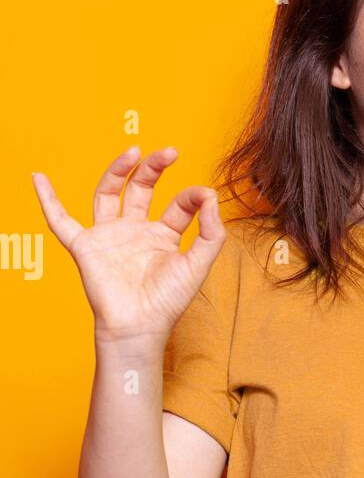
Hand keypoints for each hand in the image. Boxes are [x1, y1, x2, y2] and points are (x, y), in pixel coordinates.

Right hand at [32, 145, 225, 344]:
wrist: (138, 327)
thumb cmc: (167, 303)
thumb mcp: (198, 265)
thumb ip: (211, 233)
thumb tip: (211, 196)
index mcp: (163, 237)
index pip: (178, 205)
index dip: (192, 196)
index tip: (203, 194)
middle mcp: (135, 232)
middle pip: (141, 189)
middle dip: (153, 168)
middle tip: (169, 152)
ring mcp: (109, 237)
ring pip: (107, 194)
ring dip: (117, 171)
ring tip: (133, 151)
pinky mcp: (85, 247)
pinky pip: (60, 221)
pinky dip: (47, 200)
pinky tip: (39, 178)